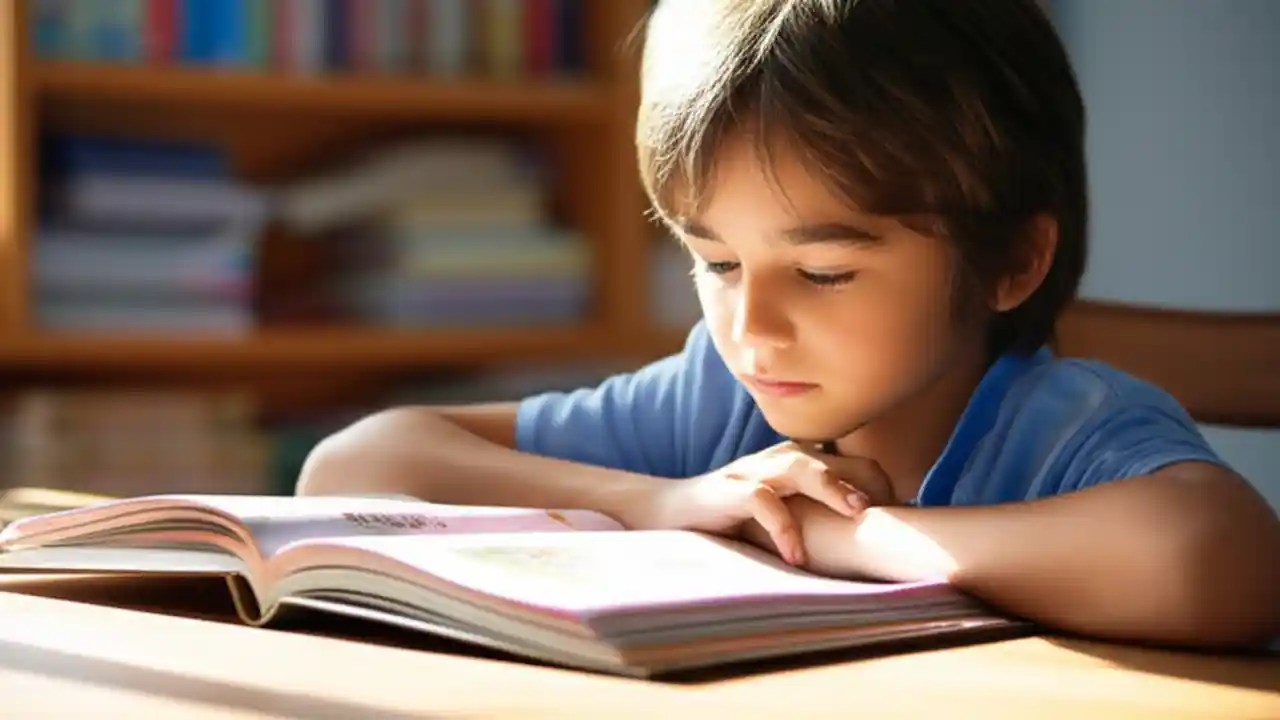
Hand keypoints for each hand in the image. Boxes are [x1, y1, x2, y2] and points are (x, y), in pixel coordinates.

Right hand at [632, 441, 895, 565]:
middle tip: (896, 509)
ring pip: (802, 467)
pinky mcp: (728, 492)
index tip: (904, 518)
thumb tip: (874, 540)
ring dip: (832, 488)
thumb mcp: (784, 510)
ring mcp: (754, 472)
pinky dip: (783, 527)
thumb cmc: (734, 517)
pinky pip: (761, 502)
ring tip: (857, 512)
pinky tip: (795, 555)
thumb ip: (819, 513)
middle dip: (869, 481)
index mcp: (799, 461)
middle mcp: (781, 460)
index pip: (855, 463)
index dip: (882, 486)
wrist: (668, 510)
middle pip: (837, 460)